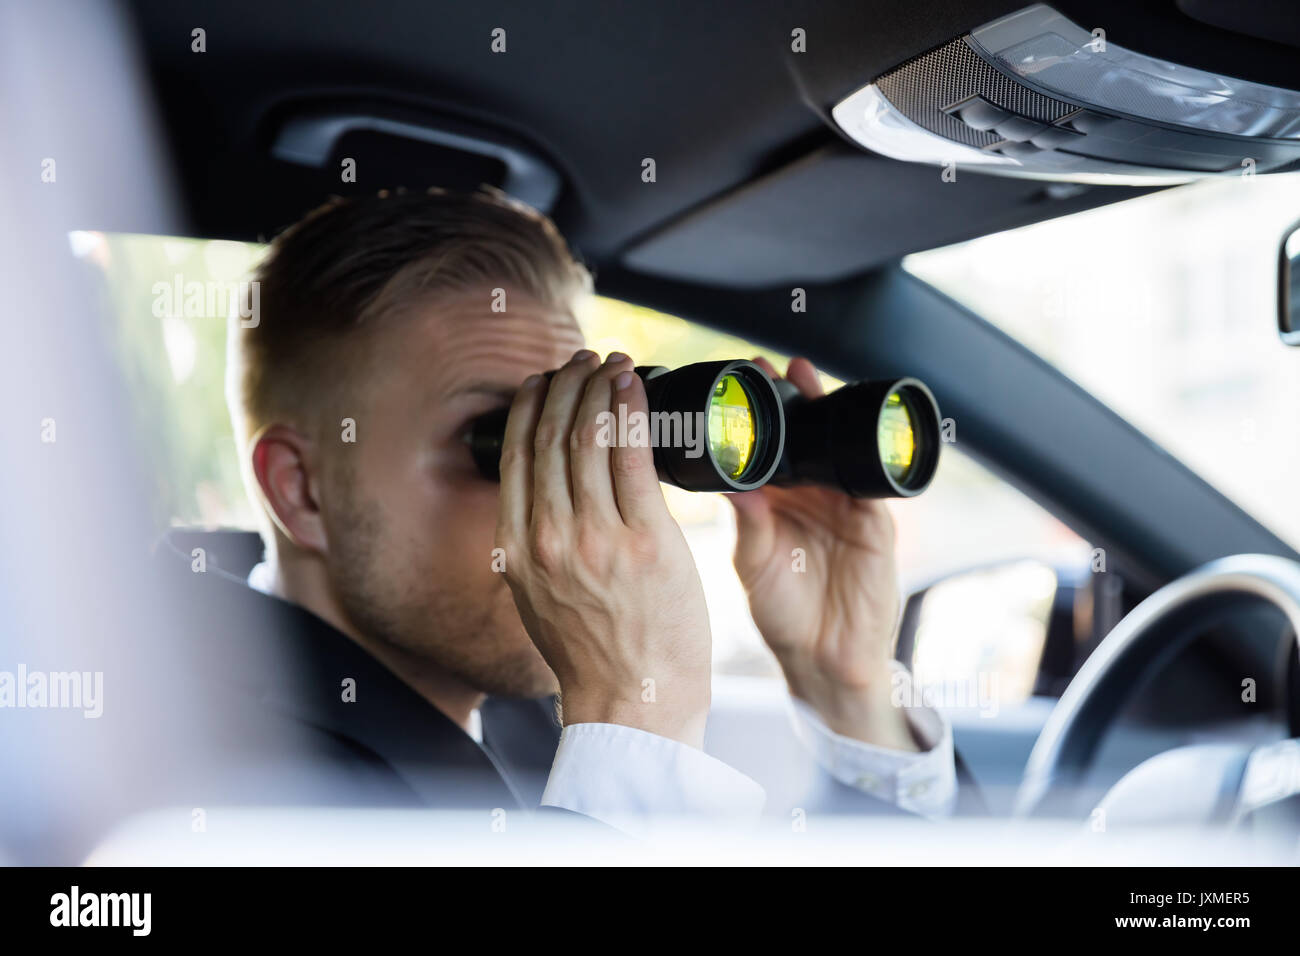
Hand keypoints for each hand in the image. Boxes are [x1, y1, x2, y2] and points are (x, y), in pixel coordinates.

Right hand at [496, 349, 712, 747]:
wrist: (632, 703)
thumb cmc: (595, 655)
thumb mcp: (540, 598)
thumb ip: (537, 548)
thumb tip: (545, 505)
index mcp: (518, 549)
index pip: (517, 456)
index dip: (531, 407)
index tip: (545, 381)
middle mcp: (548, 538)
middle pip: (549, 437)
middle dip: (565, 386)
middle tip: (582, 361)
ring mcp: (594, 538)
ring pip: (588, 438)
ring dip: (598, 389)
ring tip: (611, 364)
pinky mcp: (643, 541)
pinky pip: (631, 457)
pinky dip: (630, 411)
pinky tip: (633, 386)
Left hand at [729, 357, 915, 750]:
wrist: (825, 659)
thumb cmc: (784, 614)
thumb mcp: (755, 563)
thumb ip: (748, 522)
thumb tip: (729, 481)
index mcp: (773, 502)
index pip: (761, 446)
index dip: (749, 415)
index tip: (730, 382)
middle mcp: (808, 495)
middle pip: (800, 434)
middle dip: (788, 397)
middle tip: (766, 364)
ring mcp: (844, 504)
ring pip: (834, 445)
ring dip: (822, 410)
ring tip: (802, 376)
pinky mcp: (874, 523)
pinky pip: (873, 480)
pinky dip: (864, 455)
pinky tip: (853, 432)